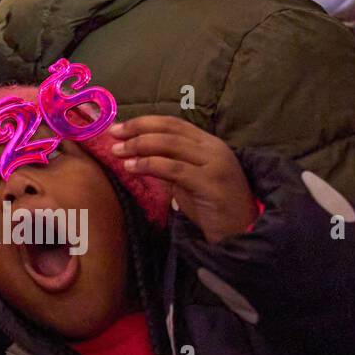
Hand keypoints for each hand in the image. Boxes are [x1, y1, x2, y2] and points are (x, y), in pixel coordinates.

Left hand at [110, 116, 255, 243]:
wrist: (241, 232)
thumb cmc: (210, 206)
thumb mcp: (186, 179)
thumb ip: (167, 163)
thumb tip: (133, 151)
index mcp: (209, 143)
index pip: (173, 123)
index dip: (144, 122)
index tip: (118, 127)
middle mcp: (214, 148)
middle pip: (170, 129)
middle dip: (138, 129)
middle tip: (113, 134)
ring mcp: (215, 164)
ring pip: (170, 145)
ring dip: (139, 145)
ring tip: (118, 151)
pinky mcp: (212, 183)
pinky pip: (174, 168)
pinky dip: (149, 164)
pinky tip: (132, 168)